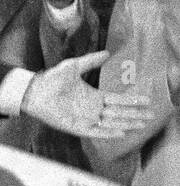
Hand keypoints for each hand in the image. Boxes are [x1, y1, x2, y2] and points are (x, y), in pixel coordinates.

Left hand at [21, 51, 154, 138]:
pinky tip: (121, 132)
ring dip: (126, 124)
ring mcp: (84, 118)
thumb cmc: (51, 78)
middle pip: (118, 113)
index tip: (147, 100)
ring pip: (110, 123)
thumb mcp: (74, 66)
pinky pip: (95, 131)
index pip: (118, 100)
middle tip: (151, 116)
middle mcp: (91, 109)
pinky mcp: (75, 127)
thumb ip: (91, 61)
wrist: (34, 90)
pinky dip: (107, 132)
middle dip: (135, 115)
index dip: (133, 101)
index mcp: (93, 96)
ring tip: (142, 125)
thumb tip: (108, 52)